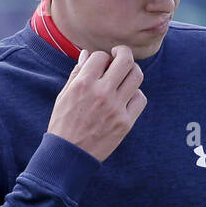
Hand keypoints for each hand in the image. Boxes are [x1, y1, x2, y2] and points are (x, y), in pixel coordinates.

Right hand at [47, 45, 145, 161]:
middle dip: (123, 53)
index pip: (101, 55)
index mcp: (83, 83)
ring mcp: (116, 107)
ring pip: (137, 76)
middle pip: (125, 60)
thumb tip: (87, 54)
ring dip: (132, 71)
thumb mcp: (64, 95)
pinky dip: (135, 94)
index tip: (101, 62)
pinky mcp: (125, 122)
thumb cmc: (64, 122)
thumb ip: (77, 73)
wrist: (70, 154)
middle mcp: (102, 93)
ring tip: (125, 75)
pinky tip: (127, 96)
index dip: (101, 56)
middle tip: (120, 56)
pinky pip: (141, 98)